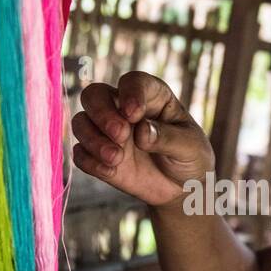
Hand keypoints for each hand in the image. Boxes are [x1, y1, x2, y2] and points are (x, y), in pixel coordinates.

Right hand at [71, 71, 215, 206]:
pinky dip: (90, 162)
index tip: (134, 114)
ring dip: (93, 139)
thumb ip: (167, 137)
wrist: (183, 189)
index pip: (132, 82)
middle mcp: (123, 109)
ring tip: (117, 158)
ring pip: (81, 122)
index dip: (130, 93)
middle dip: (102, 112)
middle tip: (121, 133)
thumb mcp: (190, 147)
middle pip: (94, 94)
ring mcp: (107, 133)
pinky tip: (110, 172)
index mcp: (151, 96)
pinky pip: (80, 154)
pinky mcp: (98, 157)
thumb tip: (141, 131)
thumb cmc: (190, 158)